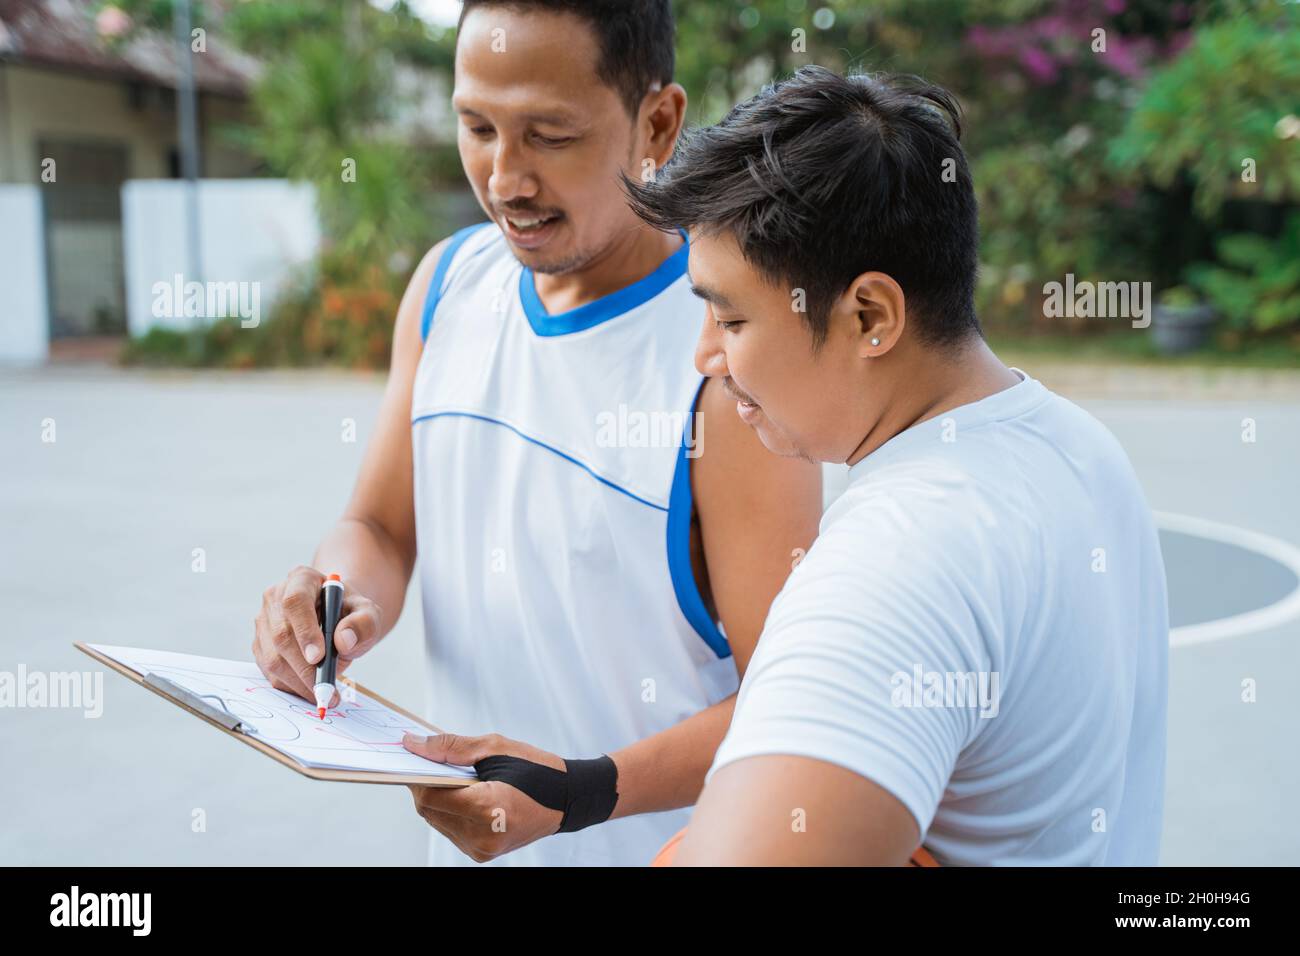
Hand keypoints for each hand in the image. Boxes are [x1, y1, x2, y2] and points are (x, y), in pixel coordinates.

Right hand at [251, 565, 382, 704]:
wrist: (338, 617)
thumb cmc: (351, 613)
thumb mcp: (368, 613)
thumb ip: (364, 623)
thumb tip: (344, 641)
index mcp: (301, 579)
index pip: (295, 602)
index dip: (305, 630)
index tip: (319, 657)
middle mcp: (275, 598)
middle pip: (281, 635)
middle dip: (304, 667)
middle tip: (327, 688)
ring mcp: (264, 622)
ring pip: (272, 658)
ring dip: (299, 681)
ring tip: (326, 692)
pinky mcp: (260, 645)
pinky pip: (270, 672)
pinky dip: (291, 686)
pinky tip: (311, 689)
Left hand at [404, 733, 564, 862]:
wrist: (570, 798)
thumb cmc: (538, 769)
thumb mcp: (496, 747)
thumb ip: (452, 747)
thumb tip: (415, 745)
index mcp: (487, 809)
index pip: (431, 795)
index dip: (417, 774)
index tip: (413, 755)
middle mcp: (482, 836)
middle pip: (429, 809)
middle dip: (425, 784)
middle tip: (433, 761)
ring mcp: (481, 848)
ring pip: (436, 820)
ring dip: (437, 797)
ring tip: (457, 777)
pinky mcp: (482, 852)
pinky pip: (450, 829)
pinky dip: (449, 809)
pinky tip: (466, 794)